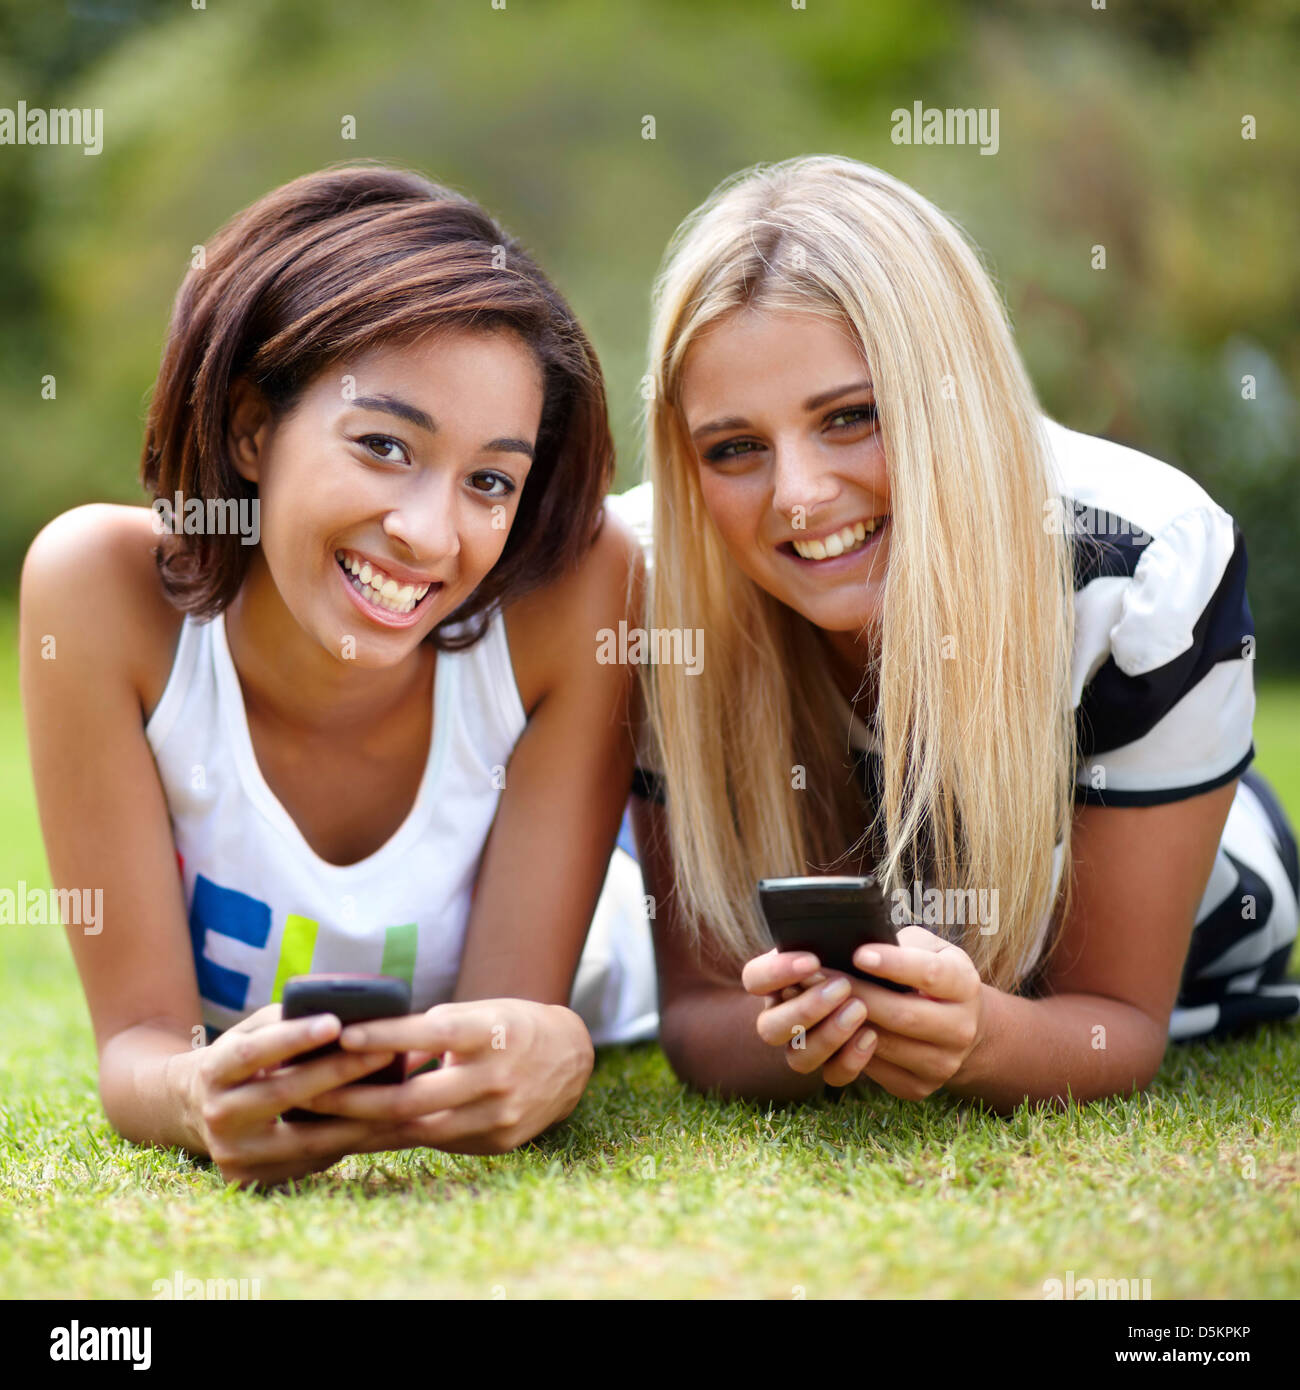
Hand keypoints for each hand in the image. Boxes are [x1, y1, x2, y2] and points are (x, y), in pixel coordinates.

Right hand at [187, 1004, 410, 1187]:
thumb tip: (347, 1010)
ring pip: (306, 1139)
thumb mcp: (252, 1032)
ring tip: (401, 1094)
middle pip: (284, 1095)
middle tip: (386, 1051)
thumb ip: (287, 1019)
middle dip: (339, 1072)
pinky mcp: (256, 1180)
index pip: (253, 1052)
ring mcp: (236, 1155)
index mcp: (214, 1071)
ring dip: (357, 1118)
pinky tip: (387, 1126)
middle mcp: (219, 1116)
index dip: (294, 1038)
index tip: (335, 1022)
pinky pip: (313, 1162)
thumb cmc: (246, 1059)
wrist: (202, 1111)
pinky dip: (351, 1143)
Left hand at [299, 998, 595, 1155]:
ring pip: (419, 1130)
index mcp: (492, 1032)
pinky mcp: (498, 1144)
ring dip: (365, 1128)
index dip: (388, 1036)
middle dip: (354, 1099)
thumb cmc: (508, 1026)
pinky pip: (437, 1144)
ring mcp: (499, 1117)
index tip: (343, 1035)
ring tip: (320, 1124)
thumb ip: (428, 1032)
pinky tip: (360, 1136)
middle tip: (307, 1093)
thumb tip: (364, 1045)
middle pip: (415, 1098)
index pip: (433, 1033)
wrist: (570, 1058)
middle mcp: (497, 1078)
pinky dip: (397, 1139)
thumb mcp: (477, 1014)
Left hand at [743, 925, 985, 1096]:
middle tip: (817, 975)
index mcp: (964, 985)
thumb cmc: (929, 973)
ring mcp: (941, 1064)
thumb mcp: (926, 948)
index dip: (893, 964)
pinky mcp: (918, 1087)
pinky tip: (824, 1026)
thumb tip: (853, 944)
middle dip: (856, 994)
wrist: (957, 1026)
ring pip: (883, 1044)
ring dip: (841, 1022)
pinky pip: (873, 1070)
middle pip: (902, 1014)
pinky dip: (844, 1048)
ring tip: (811, 998)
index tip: (859, 954)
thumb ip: (899, 944)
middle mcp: (961, 1028)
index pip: (930, 974)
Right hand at [743, 948, 880, 1080]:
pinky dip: (850, 1060)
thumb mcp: (838, 937)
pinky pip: (831, 1075)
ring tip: (859, 1009)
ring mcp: (801, 1046)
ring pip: (797, 1058)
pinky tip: (871, 1036)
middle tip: (843, 987)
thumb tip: (835, 940)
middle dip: (806, 1009)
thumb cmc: (854, 949)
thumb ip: (827, 938)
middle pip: (769, 1028)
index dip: (776, 973)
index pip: (754, 978)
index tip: (813, 961)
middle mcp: (780, 1017)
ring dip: (828, 1036)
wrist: (880, 976)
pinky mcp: (830, 1066)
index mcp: (773, 981)